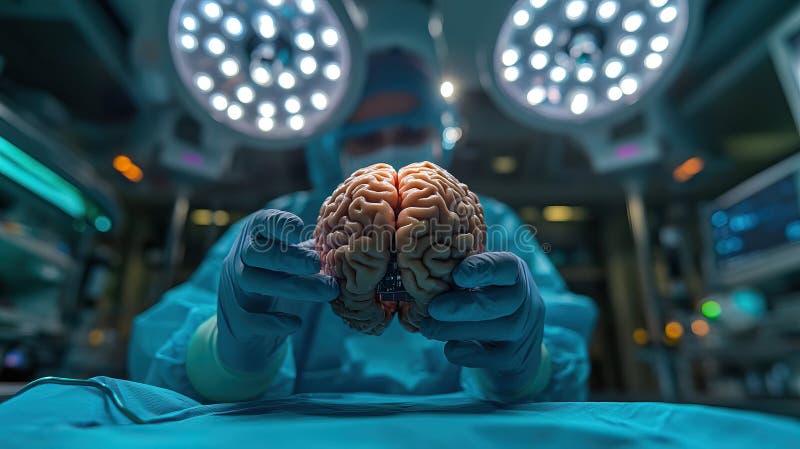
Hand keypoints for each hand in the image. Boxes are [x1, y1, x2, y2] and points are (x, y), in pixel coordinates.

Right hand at [216, 209, 338, 372]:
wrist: (245, 323)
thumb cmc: (276, 279)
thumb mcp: (290, 260)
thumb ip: (311, 250)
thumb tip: (349, 243)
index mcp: (255, 238)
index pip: (261, 222)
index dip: (278, 223)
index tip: (300, 228)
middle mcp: (239, 259)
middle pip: (255, 252)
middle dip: (288, 257)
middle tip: (317, 263)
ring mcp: (233, 289)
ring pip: (254, 281)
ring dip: (294, 286)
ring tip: (328, 291)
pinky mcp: (235, 319)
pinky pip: (249, 319)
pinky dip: (274, 321)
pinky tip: (296, 323)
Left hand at [420, 252, 545, 398]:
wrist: (517, 344)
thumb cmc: (488, 299)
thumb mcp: (483, 281)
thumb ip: (461, 275)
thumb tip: (420, 273)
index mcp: (514, 272)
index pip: (504, 266)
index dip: (480, 269)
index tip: (456, 274)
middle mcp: (525, 298)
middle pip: (495, 302)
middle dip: (460, 306)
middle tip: (433, 308)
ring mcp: (523, 330)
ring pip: (492, 330)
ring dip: (455, 330)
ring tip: (428, 328)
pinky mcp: (514, 357)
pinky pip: (488, 357)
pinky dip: (464, 353)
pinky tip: (449, 347)